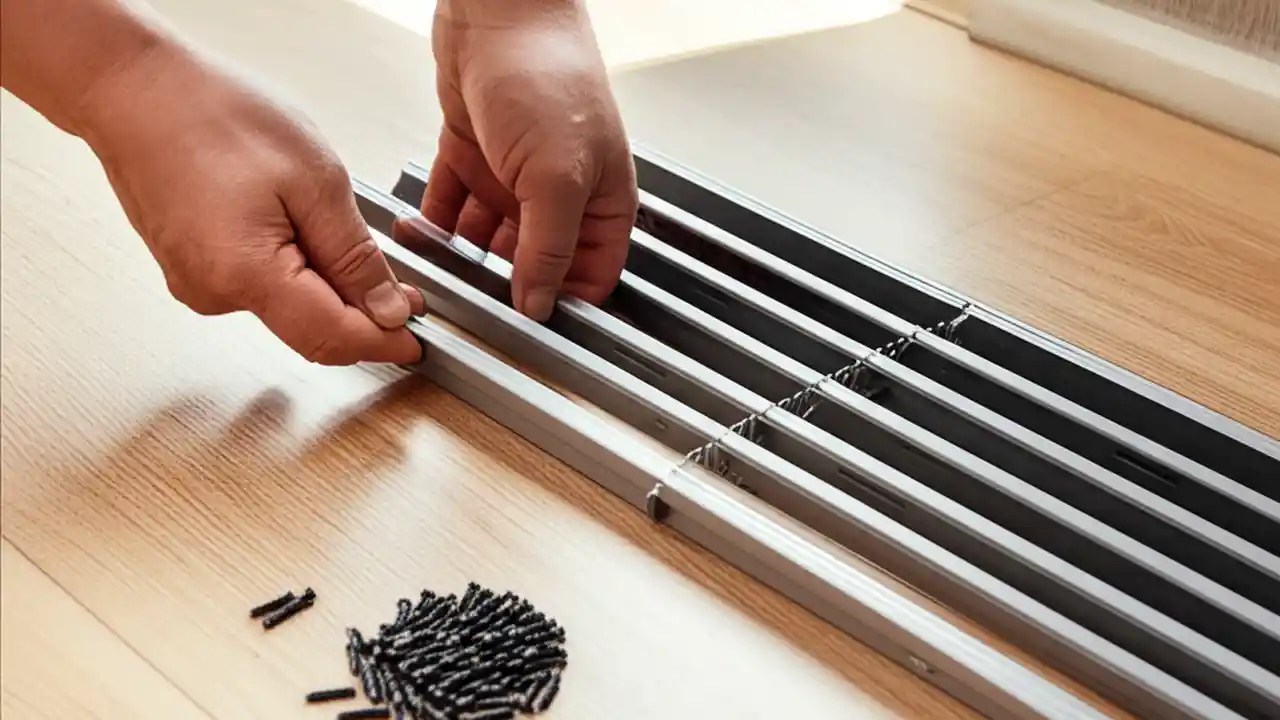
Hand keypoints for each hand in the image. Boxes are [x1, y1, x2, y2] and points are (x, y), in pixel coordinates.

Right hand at [80, 43, 425, 364]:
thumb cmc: (212, 114)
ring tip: (331, 222)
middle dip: (361, 313)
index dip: (382, 343)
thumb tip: (386, 309)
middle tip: (401, 284)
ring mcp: (196, 284)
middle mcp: (213, 293)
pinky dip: (295, 268)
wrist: (135, 88)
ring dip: (328, 286)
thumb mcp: (315, 179)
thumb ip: (354, 255)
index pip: (331, 339)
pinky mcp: (192, 270)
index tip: (415, 340)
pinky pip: (260, 286)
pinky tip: (297, 222)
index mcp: (244, 275)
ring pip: (288, 308)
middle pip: (311, 329)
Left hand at [424, 0, 638, 320]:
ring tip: (435, 273)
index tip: (528, 328)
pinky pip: (450, 206)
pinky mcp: (473, 157)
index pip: (592, 276)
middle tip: (470, 305)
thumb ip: (549, 248)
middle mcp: (559, 195)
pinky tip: (417, 235)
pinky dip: (432, 223)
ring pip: (486, 240)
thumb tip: (539, 306)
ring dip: (461, 257)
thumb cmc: (549, 73)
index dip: (564, 304)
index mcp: (601, 202)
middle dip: (503, 284)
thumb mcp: (557, 177)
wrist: (498, 11)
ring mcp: (515, 178)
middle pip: (533, 263)